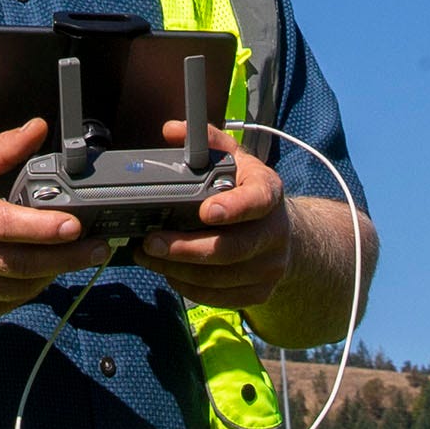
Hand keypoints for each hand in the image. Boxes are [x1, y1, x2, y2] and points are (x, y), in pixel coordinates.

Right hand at [0, 119, 94, 320]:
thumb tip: (38, 129)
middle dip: (64, 258)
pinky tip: (44, 273)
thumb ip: (2, 147)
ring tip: (76, 258)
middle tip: (96, 248)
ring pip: (16, 289)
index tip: (75, 225)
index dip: (42, 228)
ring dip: (51, 275)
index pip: (3, 224)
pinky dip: (31, 290)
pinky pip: (6, 304)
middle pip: (17, 264)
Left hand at [132, 130, 296, 309]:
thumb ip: (206, 141)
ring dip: (179, 271)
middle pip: (231, 248)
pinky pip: (221, 298)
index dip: (233, 208)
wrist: (280, 231)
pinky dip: (191, 288)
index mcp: (268, 192)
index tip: (204, 211)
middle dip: (186, 248)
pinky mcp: (260, 292)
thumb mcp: (234, 159)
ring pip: (221, 278)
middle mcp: (275, 232)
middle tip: (150, 243)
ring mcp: (270, 266)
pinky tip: (169, 274)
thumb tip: (171, 130)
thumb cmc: (247, 191)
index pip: (256, 201)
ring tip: (148, 257)